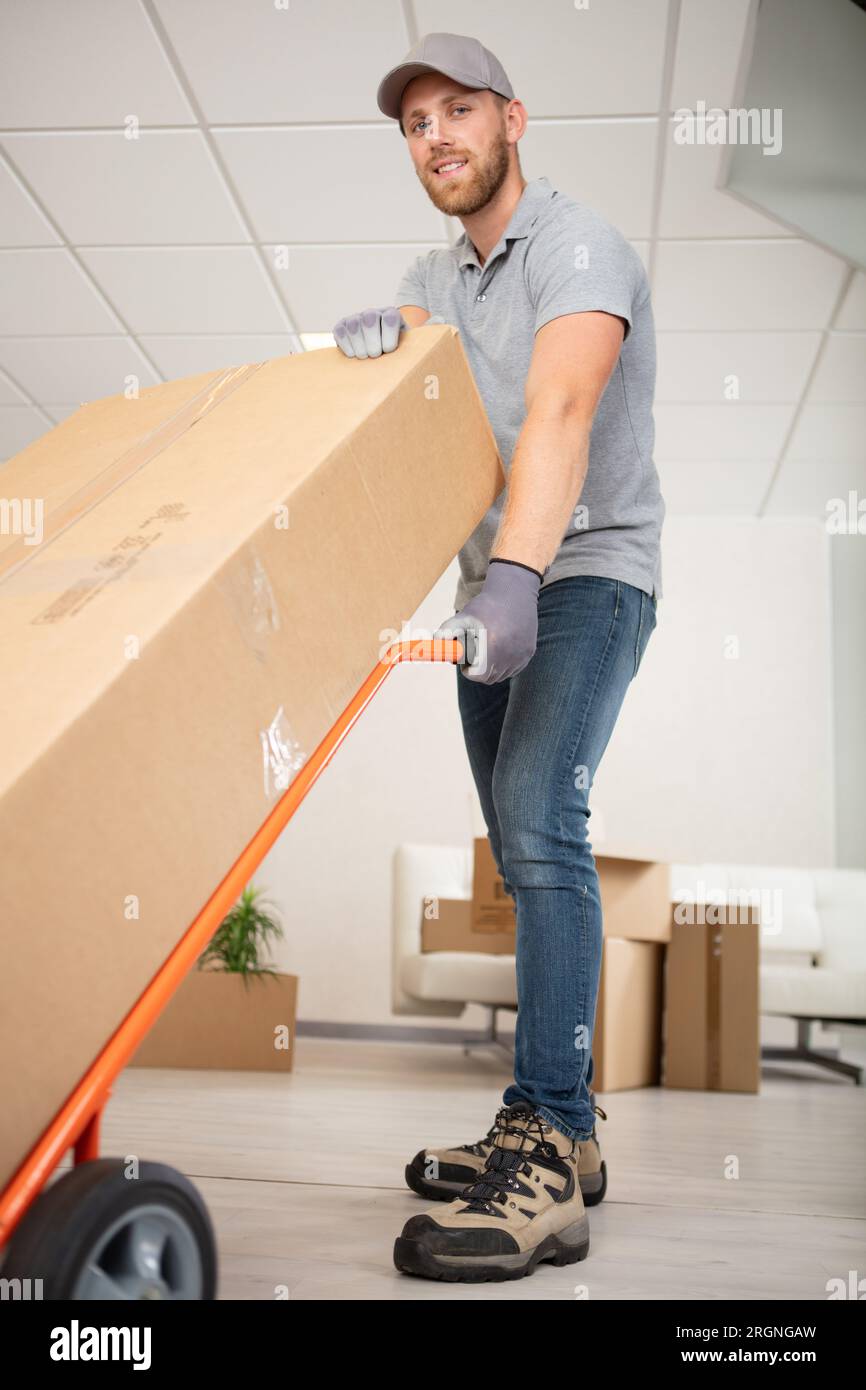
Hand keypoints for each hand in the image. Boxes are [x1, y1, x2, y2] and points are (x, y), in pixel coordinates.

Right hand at [333, 306, 407, 358]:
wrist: (379, 351)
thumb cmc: (395, 353)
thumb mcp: (407, 348)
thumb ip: (411, 347)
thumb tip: (422, 347)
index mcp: (392, 315)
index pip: (390, 318)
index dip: (388, 337)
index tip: (389, 351)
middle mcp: (373, 313)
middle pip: (370, 318)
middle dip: (372, 341)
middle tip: (374, 355)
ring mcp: (356, 318)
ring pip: (354, 325)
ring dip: (359, 344)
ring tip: (364, 356)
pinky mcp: (342, 326)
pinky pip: (340, 331)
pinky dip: (346, 345)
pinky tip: (353, 355)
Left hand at [435, 559, 541, 684]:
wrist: (514, 592)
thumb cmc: (485, 606)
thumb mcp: (462, 617)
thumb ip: (445, 633)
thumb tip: (433, 647)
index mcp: (492, 648)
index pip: (478, 675)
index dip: (469, 669)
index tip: (467, 657)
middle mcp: (509, 654)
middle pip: (489, 678)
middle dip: (479, 668)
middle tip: (476, 649)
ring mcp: (521, 655)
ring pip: (502, 674)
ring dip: (492, 666)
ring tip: (489, 645)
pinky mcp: (529, 652)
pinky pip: (514, 668)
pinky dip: (506, 662)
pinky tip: (502, 644)